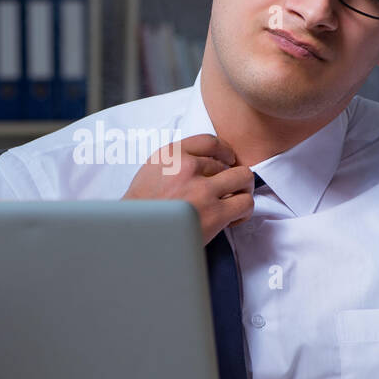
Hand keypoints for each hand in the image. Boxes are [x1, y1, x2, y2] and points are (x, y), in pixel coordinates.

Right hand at [122, 133, 255, 244]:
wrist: (134, 236)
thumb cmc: (141, 210)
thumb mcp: (151, 171)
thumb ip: (176, 162)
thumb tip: (206, 162)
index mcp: (170, 154)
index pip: (209, 141)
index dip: (225, 151)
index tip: (228, 159)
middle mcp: (186, 167)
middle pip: (227, 162)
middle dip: (229, 176)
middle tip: (227, 189)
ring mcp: (202, 189)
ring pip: (243, 178)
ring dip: (241, 190)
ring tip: (233, 202)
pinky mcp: (214, 213)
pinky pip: (245, 203)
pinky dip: (242, 211)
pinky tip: (231, 219)